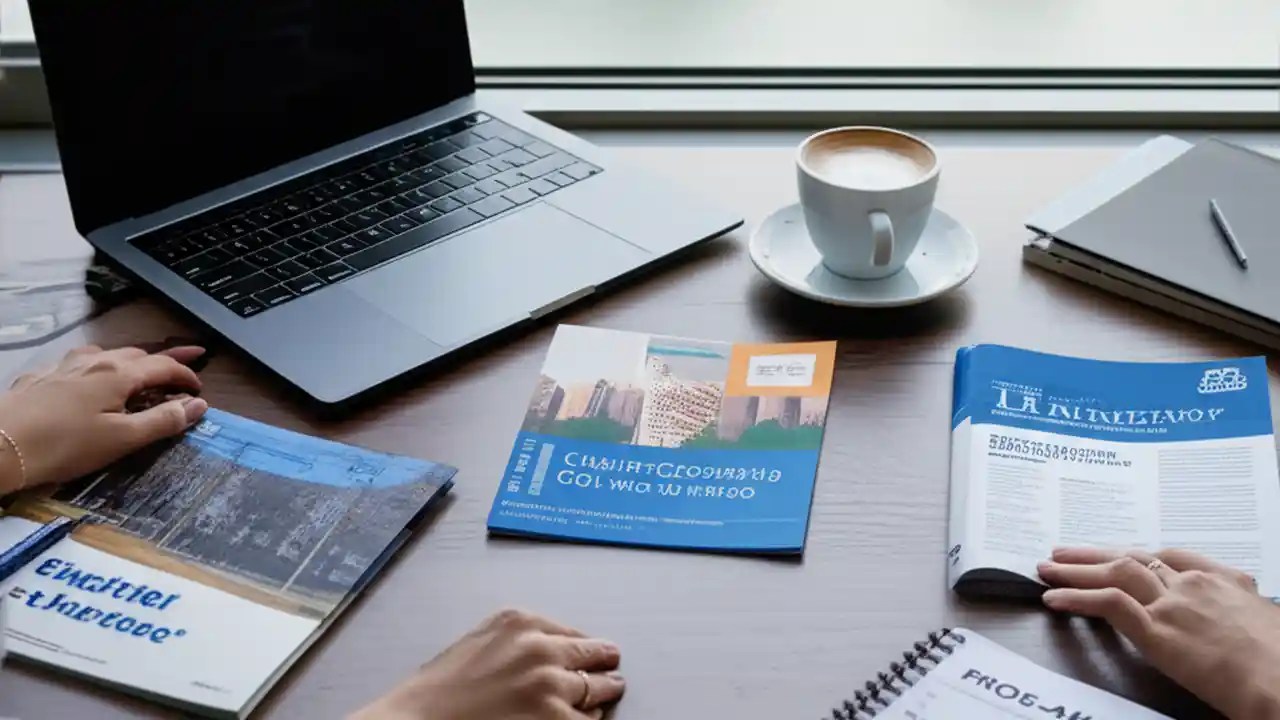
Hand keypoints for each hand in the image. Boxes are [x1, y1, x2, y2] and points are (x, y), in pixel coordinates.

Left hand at [0, 344, 207, 493]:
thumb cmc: (66, 445)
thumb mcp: (123, 439)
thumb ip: (163, 421)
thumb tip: (198, 404)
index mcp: (119, 374)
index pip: (164, 367)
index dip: (186, 376)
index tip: (200, 392)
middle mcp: (94, 362)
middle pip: (138, 355)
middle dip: (164, 363)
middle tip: (182, 373)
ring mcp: (63, 366)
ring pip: (106, 354)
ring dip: (130, 361)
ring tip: (139, 372)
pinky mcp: (39, 378)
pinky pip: (77, 364)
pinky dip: (97, 368)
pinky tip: (88, 381)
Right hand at [350, 609, 624, 719]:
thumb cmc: (440, 692)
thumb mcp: (481, 641)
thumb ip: (520, 638)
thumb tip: (558, 650)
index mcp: (520, 622)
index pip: (573, 632)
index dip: (586, 646)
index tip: (598, 651)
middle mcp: (540, 649)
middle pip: (594, 655)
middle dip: (603, 664)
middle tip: (612, 669)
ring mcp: (551, 687)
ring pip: (597, 690)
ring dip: (601, 695)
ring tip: (606, 695)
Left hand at [1039, 547, 1279, 719]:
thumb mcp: (1265, 623)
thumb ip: (1236, 615)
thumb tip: (1225, 624)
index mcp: (1225, 580)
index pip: (1169, 556)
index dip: (1135, 553)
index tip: (1114, 552)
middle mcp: (1194, 585)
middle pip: (1133, 558)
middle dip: (1094, 554)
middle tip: (1063, 552)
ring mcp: (1173, 605)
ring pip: (1115, 573)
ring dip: (1075, 570)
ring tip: (1047, 569)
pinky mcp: (1157, 631)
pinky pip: (1108, 605)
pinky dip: (1076, 598)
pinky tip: (1055, 598)